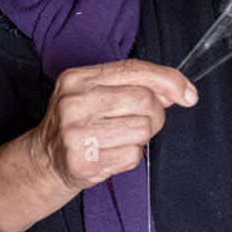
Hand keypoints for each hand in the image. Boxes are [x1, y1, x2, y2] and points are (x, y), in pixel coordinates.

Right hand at [33, 58, 196, 192]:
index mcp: (78, 78)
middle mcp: (74, 102)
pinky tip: (111, 154)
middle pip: (144, 100)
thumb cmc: (78, 124)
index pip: (134, 70)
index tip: (188, 94)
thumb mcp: (96, 93)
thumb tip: (176, 89)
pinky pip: (132, 156)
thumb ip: (133, 86)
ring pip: (142, 129)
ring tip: (120, 138)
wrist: (44, 160)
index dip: (168, 80)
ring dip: (141, 138)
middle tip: (141, 122)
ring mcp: (76, 133)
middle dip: (155, 114)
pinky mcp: (83, 162)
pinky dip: (130, 157)